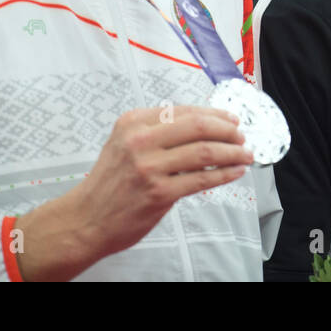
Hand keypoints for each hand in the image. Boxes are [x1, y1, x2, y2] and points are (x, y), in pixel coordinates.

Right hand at [13, 105, 252, 280]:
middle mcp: (140, 141)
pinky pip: (201, 179)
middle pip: (198, 126)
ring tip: (245, 154)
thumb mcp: (124, 143)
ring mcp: (149, 167)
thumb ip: (156, 131)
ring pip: (204, 152)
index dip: (213, 114)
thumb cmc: (109, 182)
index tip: (230, 119)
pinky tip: (235, 171)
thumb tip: (202, 125)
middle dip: (227, 130)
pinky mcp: (159, 193)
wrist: (85, 220)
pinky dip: (224, 173)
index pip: (183, 111)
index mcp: (132, 122)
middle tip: (242, 136)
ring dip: (232, 152)